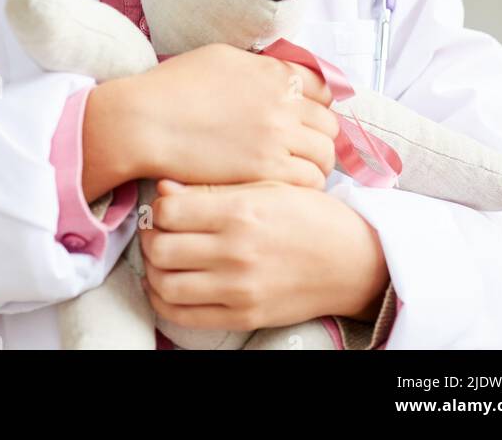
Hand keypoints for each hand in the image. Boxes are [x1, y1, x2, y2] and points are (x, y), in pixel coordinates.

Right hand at [124, 43, 339, 188]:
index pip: (323, 88)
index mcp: (273, 73)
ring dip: (315, 162)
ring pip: (325, 155)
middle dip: (319, 136)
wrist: (146, 121)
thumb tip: (275, 75)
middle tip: (301, 148)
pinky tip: (286, 187)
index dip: (316, 104)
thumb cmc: (174, 86)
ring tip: (296, 170)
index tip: (305, 116)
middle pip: (329, 124)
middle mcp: (283, 103)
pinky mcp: (266, 171)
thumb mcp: (222, 58)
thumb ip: (258, 68)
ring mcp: (277, 138)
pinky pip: (310, 181)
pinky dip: (304, 185)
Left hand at [139, 178, 389, 332]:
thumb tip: (164, 189)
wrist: (352, 260)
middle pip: (159, 248)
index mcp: (241, 210)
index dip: (158, 207)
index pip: (168, 211)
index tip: (164, 206)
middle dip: (149, 237)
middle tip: (156, 230)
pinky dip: (164, 301)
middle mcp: (236, 250)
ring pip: (164, 284)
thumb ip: (213, 187)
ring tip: (162, 257)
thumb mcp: (267, 185)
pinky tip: (168, 285)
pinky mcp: (243, 315)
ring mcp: (239, 288)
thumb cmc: (310, 214)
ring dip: (153, 270)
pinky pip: (183, 316)